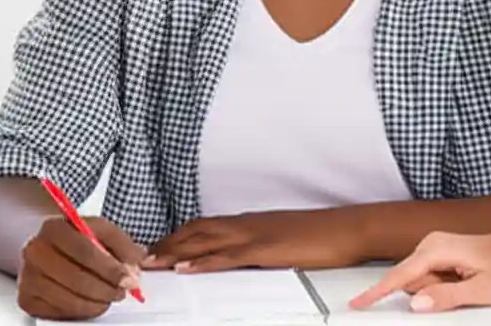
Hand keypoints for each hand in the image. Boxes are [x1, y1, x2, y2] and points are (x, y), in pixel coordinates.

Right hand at [17, 216, 145, 320]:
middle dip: (105, 288)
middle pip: (74, 277)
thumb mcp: (101, 231)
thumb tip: (141, 261)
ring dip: (95, 302)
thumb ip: (123, 244)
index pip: (84, 250)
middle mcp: (35, 251)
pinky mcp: (26, 298)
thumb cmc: (77, 239)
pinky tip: (91, 302)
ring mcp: (27, 276)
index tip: (129, 279)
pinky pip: (57, 312)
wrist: (49, 247)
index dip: (110, 268)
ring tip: (109, 297)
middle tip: (122, 291)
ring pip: (66, 298)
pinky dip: (80, 311)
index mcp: (54, 228)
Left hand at [144, 210, 364, 273]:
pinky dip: (202, 261)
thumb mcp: (286, 238)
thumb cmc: (323, 235)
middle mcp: (247, 224)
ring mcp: (255, 235)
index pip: (206, 225)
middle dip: (167, 242)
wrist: (348, 228)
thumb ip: (264, 243)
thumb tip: (248, 254)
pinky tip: (184, 268)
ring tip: (150, 262)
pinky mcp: (265, 249)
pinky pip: (226, 256)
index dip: (179, 235)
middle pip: (197, 230)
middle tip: (141, 255)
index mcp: (252, 221)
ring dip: (174, 251)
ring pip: (204, 240)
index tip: (158, 245)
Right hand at [349, 226, 490, 313]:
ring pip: (420, 282)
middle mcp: (430, 245)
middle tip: (464, 287)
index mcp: (436, 251)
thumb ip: (446, 297)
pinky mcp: (437, 254)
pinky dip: (443, 285)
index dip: (377, 293)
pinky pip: (429, 278)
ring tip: (467, 282)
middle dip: (431, 294)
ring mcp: (433, 248)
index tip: (358, 303)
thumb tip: (416, 303)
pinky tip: (463, 279)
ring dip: (439, 290)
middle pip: (411, 282)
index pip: (399, 277)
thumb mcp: (482, 290)